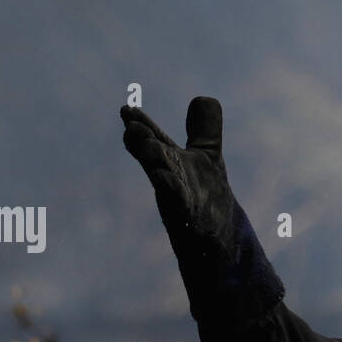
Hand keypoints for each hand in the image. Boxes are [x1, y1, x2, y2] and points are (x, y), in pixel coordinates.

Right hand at [121, 97, 234, 260]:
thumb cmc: (204, 198)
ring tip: (150, 151)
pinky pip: (182, 212)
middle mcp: (170, 180)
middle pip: (155, 160)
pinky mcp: (190, 223)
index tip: (126, 110)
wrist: (215, 242)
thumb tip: (204, 99)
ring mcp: (178, 203)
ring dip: (158, 170)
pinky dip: (177, 199)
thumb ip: (204, 130)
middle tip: (132, 128)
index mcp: (170, 162)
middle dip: (144, 145)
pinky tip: (171, 185)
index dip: (141, 125)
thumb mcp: (206, 157)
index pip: (153, 140)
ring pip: (165, 185)